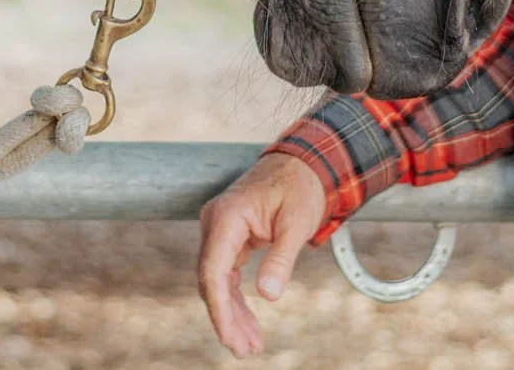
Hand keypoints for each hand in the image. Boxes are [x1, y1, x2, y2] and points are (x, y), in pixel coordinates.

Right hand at [196, 152, 327, 355]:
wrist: (302, 163)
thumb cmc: (300, 188)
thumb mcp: (297, 223)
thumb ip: (281, 258)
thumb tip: (268, 296)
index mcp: (227, 216)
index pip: (213, 271)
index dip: (219, 309)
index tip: (230, 338)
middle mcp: (215, 222)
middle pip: (211, 280)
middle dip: (226, 318)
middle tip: (244, 350)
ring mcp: (219, 229)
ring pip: (217, 281)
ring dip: (231, 313)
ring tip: (250, 344)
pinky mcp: (228, 237)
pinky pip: (226, 273)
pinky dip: (235, 298)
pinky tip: (247, 322)